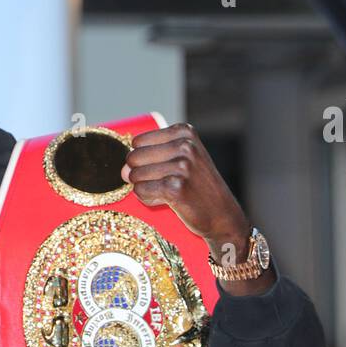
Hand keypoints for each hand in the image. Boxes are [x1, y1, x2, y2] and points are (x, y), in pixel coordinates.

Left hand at [121, 123, 274, 293]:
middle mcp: (185, 145)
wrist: (223, 214)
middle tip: (165, 183)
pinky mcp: (176, 188)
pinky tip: (168, 201)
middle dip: (141, 175)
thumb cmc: (197, 185)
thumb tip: (122, 171)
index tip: (165, 168)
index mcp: (185, 132)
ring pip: (135, 176)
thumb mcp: (181, 159)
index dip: (144, 160)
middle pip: (133, 158)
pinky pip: (141, 192)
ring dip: (146, 188)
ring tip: (169, 192)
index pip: (137, 142)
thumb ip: (147, 157)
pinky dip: (148, 200)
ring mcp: (181, 166)